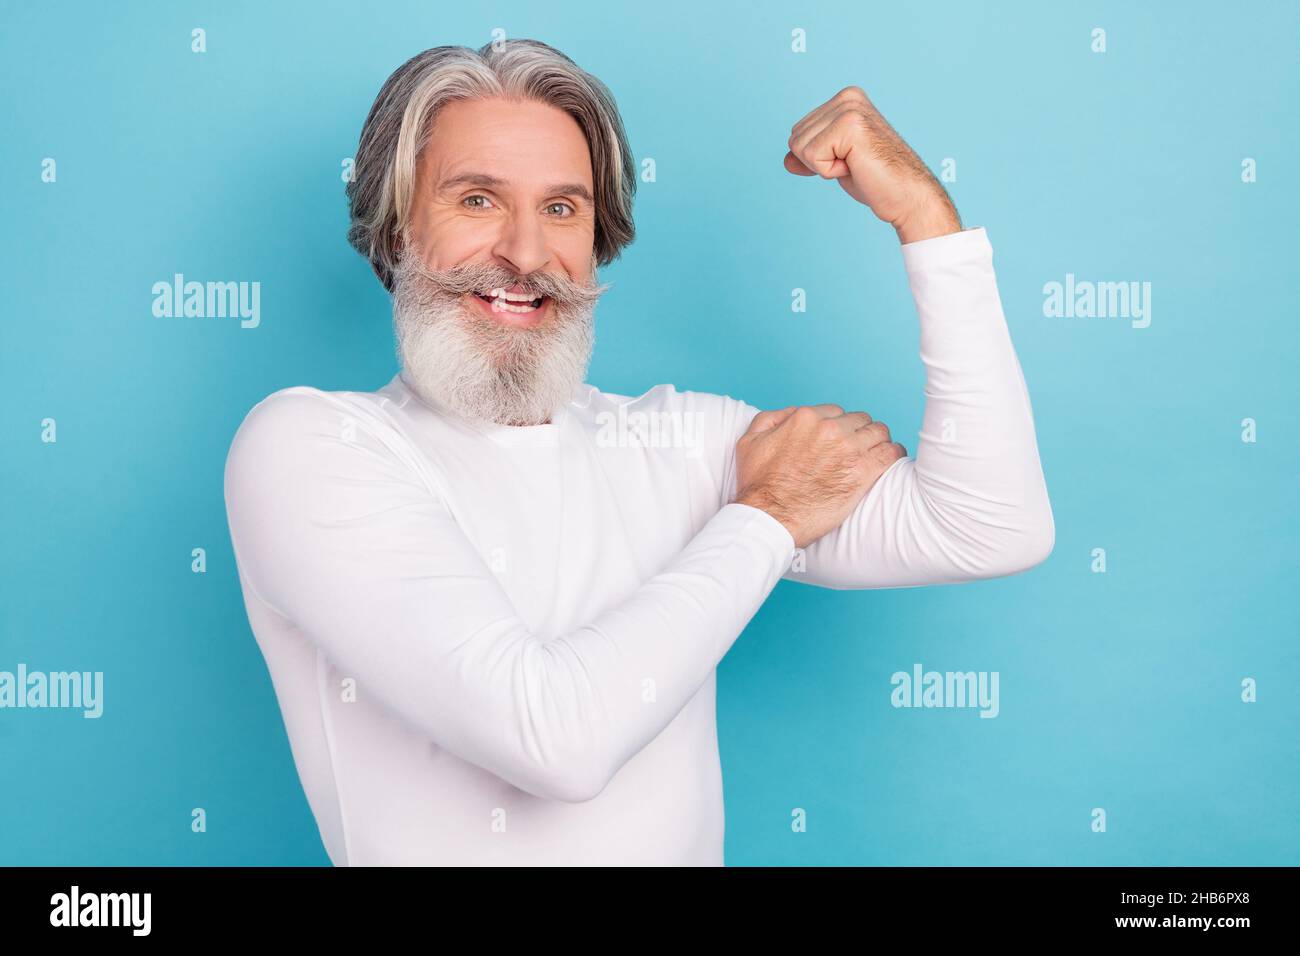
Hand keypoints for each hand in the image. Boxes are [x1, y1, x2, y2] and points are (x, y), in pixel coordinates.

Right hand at [733, 404, 905, 549]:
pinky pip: (891, 453)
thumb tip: (793, 414)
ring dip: (878, 441)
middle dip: (859, 432)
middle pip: (860, 420)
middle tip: (857, 448)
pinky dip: (894, 454)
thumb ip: (772, 418)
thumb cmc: (758, 485)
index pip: (837, 412)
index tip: (839, 439)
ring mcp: (849, 450)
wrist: (769, 519)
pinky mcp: (863, 473)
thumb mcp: (751, 441)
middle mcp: (830, 430)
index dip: (838, 426)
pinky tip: (891, 459)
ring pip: (879, 432)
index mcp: (806, 418)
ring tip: (876, 452)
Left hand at [784, 86, 960, 243]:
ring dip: (824, 167)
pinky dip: (829, 171)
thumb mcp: (835, 163)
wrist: (906, 195)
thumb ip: (811, 155)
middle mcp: (847, 97)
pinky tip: (856, 166)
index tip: (848, 161)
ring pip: (799, 147)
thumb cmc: (876, 180)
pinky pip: (811, 156)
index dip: (816, 157)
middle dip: (817, 161)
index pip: (798, 132)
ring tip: (856, 164)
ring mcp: (849, 108)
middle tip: (853, 164)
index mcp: (845, 99)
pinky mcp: (849, 124)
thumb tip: (786, 160)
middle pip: (795, 138)